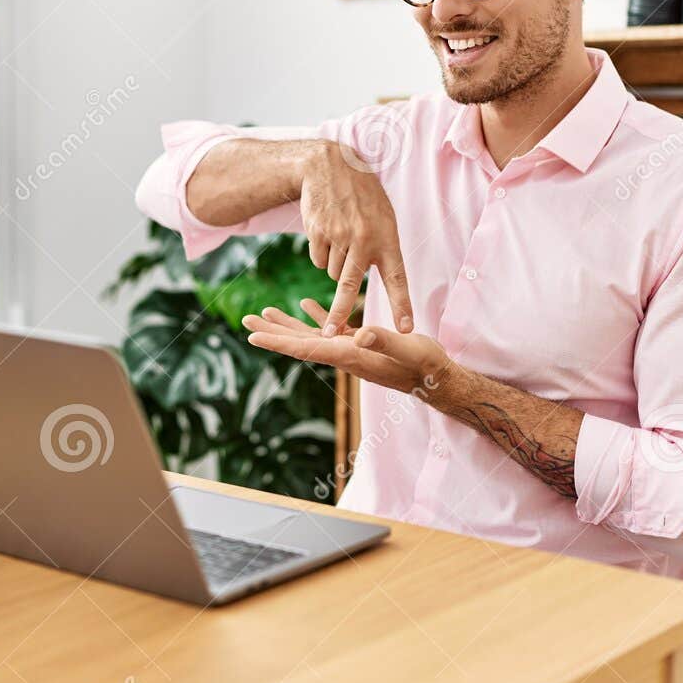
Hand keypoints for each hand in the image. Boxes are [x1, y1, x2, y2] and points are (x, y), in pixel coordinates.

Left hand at [242, 299, 452, 397]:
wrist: (436, 377)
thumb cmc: (423, 365)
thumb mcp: (406, 349)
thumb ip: (383, 339)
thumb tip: (360, 333)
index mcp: (348, 354)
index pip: (305, 348)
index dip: (277, 342)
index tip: (251, 337)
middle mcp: (343, 354)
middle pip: (299, 343)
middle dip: (272, 332)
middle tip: (245, 320)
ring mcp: (350, 349)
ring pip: (311, 335)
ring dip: (288, 324)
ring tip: (265, 311)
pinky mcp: (360, 343)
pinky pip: (330, 328)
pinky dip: (316, 316)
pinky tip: (306, 304)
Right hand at [299, 142, 413, 336]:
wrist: (329, 165)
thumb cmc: (362, 195)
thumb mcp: (382, 216)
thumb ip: (380, 247)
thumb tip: (360, 280)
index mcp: (386, 237)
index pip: (397, 278)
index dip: (401, 305)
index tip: (405, 330)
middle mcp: (363, 240)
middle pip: (349, 285)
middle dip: (338, 312)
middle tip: (330, 335)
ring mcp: (339, 236)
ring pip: (335, 273)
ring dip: (338, 265)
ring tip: (343, 237)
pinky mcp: (318, 233)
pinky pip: (319, 261)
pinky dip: (323, 253)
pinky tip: (328, 231)